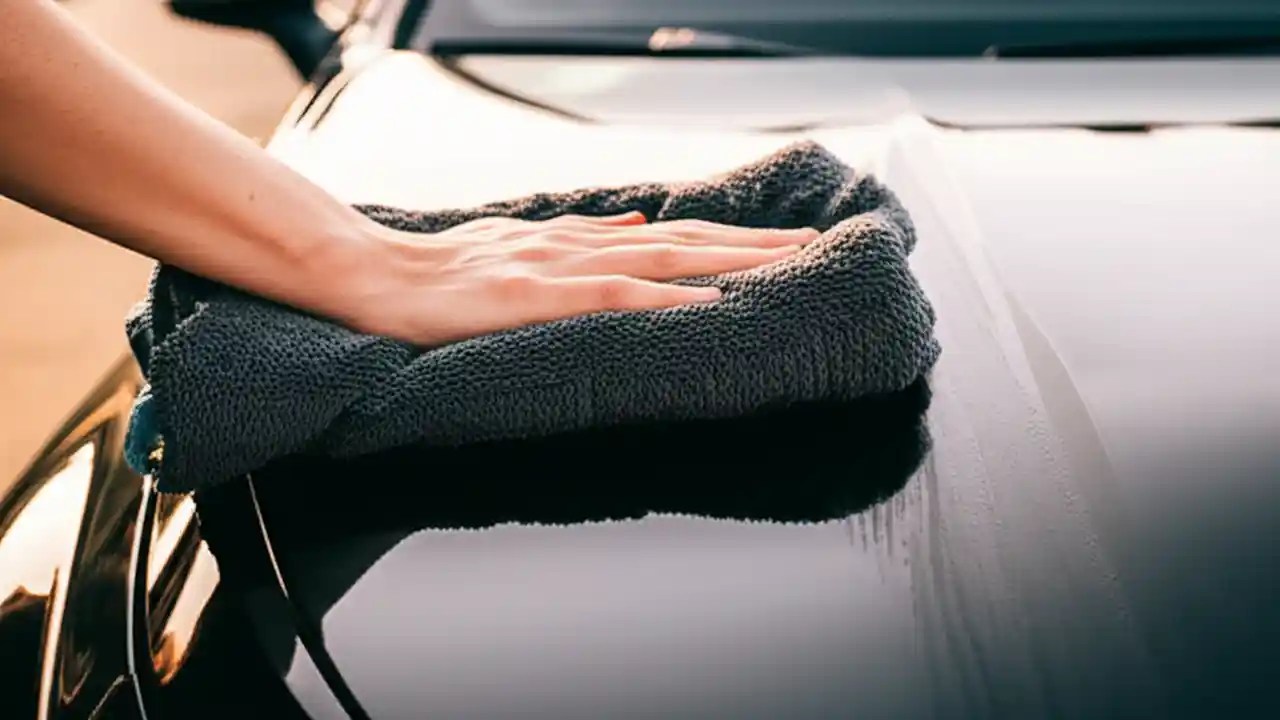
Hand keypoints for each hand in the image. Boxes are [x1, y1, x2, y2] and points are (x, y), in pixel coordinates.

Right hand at [337, 211, 818, 345]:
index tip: (779, 241)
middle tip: (811, 244)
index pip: (667, 234)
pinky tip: (709, 299)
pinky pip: (613, 297)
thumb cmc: (442, 272)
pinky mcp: (534, 297)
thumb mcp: (519, 247)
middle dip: (750, 243)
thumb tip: (635, 226)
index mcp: (576, 239)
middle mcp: (578, 244)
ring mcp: (558, 269)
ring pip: (661, 259)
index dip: (727, 237)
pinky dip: (665, 296)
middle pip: (681, 239)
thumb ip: (581, 239)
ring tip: (786, 262)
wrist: (374, 275)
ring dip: (727, 259)